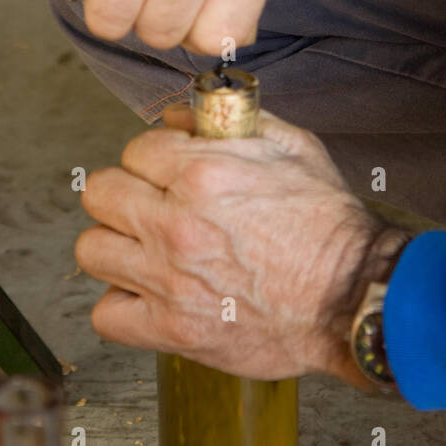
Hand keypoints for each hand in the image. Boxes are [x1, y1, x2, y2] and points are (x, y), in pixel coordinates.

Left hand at [75, 108, 410, 382]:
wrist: (352, 297)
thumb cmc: (330, 226)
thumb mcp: (295, 148)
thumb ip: (235, 121)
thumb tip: (182, 116)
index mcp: (203, 173)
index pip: (136, 148)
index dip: (154, 157)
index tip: (168, 170)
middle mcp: (177, 224)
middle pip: (101, 193)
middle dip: (126, 192)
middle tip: (150, 204)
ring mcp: (169, 279)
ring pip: (92, 249)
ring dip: (117, 245)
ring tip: (144, 249)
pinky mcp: (173, 329)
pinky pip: (107, 314)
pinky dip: (122, 304)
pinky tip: (148, 293)